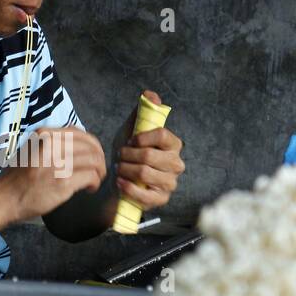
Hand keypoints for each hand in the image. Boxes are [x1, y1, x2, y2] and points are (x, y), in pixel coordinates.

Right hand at [0, 127, 106, 223]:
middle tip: (97, 171)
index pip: (79, 133)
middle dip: (99, 159)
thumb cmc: (16, 179)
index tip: (92, 156)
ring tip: (94, 181)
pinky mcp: (63, 180)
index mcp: (44, 134)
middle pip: (90, 146)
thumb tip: (78, 147)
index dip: (91, 145)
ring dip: (99, 172)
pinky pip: (91, 176)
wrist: (3, 199)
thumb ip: (51, 145)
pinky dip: (95, 183)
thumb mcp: (31, 150)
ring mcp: (58, 162)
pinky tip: (89, 189)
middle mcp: (52, 144)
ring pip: (95, 160)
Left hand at [115, 90, 183, 211]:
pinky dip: (127, 187)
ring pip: (144, 173)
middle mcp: (176, 164)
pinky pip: (144, 194)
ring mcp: (170, 183)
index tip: (130, 141)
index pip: (162, 135)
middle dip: (127, 155)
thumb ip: (142, 111)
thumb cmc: (128, 152)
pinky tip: (120, 182)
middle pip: (149, 155)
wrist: (119, 178)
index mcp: (173, 144)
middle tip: (119, 156)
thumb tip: (152, 95)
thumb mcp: (132, 129)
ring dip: (125, 170)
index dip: (141, 137)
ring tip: (119, 168)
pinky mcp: (161, 199)